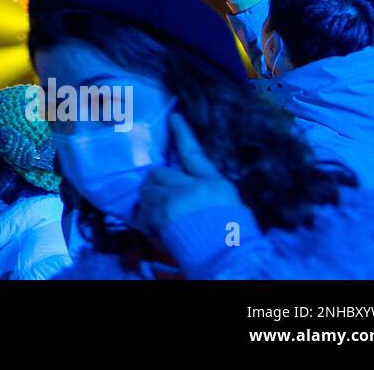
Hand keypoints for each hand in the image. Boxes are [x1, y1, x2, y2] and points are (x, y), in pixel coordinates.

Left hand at [135, 112, 243, 237]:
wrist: (226, 256)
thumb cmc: (231, 229)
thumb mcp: (227, 201)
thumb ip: (206, 185)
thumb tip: (188, 178)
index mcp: (210, 183)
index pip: (193, 153)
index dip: (183, 133)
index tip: (175, 117)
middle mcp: (188, 188)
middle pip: (158, 174)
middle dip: (159, 185)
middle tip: (168, 200)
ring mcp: (171, 202)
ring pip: (147, 192)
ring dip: (150, 202)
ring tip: (163, 216)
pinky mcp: (158, 218)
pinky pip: (142, 213)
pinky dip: (146, 220)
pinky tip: (158, 227)